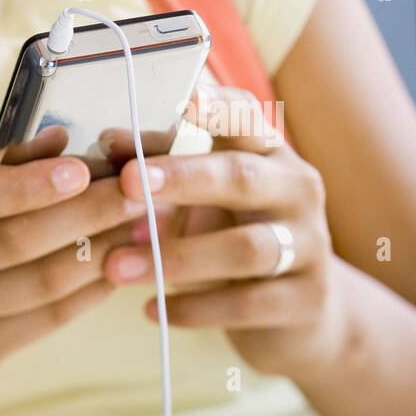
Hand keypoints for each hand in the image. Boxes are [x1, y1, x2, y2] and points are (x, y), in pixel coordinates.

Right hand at [0, 127, 145, 399]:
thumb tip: (63, 140)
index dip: (24, 185)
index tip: (81, 168)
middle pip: (9, 240)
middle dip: (85, 212)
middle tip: (138, 189)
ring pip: (38, 283)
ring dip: (101, 249)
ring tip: (143, 221)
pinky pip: (47, 318)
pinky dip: (90, 286)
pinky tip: (119, 259)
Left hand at [102, 85, 350, 378]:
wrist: (299, 313)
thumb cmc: (232, 232)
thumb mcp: (201, 196)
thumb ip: (159, 165)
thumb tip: (105, 141)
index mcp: (270, 153)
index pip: (249, 118)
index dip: (220, 108)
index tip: (185, 101)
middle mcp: (296, 190)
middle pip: (243, 178)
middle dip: (184, 178)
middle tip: (128, 183)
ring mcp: (309, 246)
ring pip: (245, 248)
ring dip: (175, 257)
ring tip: (116, 267)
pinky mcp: (307, 300)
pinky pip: (247, 304)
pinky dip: (194, 308)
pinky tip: (149, 309)